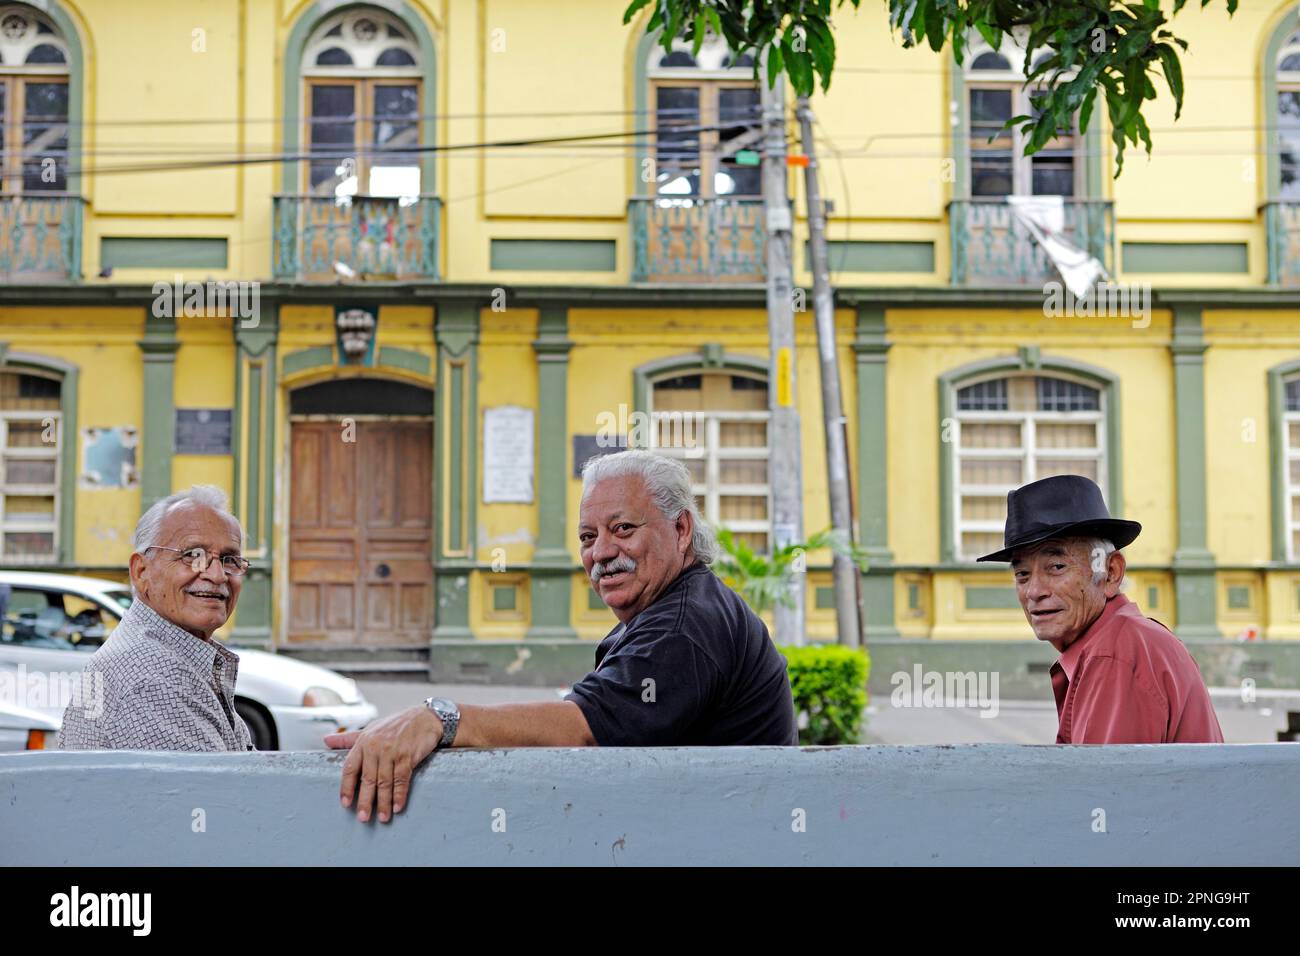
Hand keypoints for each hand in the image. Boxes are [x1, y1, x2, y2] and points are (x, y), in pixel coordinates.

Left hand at [329, 705, 442, 822]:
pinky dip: (400, 794)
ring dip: (383, 802)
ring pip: (384, 782)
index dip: (347, 788)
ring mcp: (392, 751)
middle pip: (367, 779)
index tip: (345, 804)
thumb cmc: (395, 725)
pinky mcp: (407, 755)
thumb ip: (348, 739)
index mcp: (363, 741)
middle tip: (363, 818)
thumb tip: (325, 740)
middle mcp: (375, 746)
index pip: (350, 768)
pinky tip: (398, 806)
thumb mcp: (370, 729)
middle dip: (365, 801)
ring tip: (383, 818)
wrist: (425, 717)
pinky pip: (401, 779)